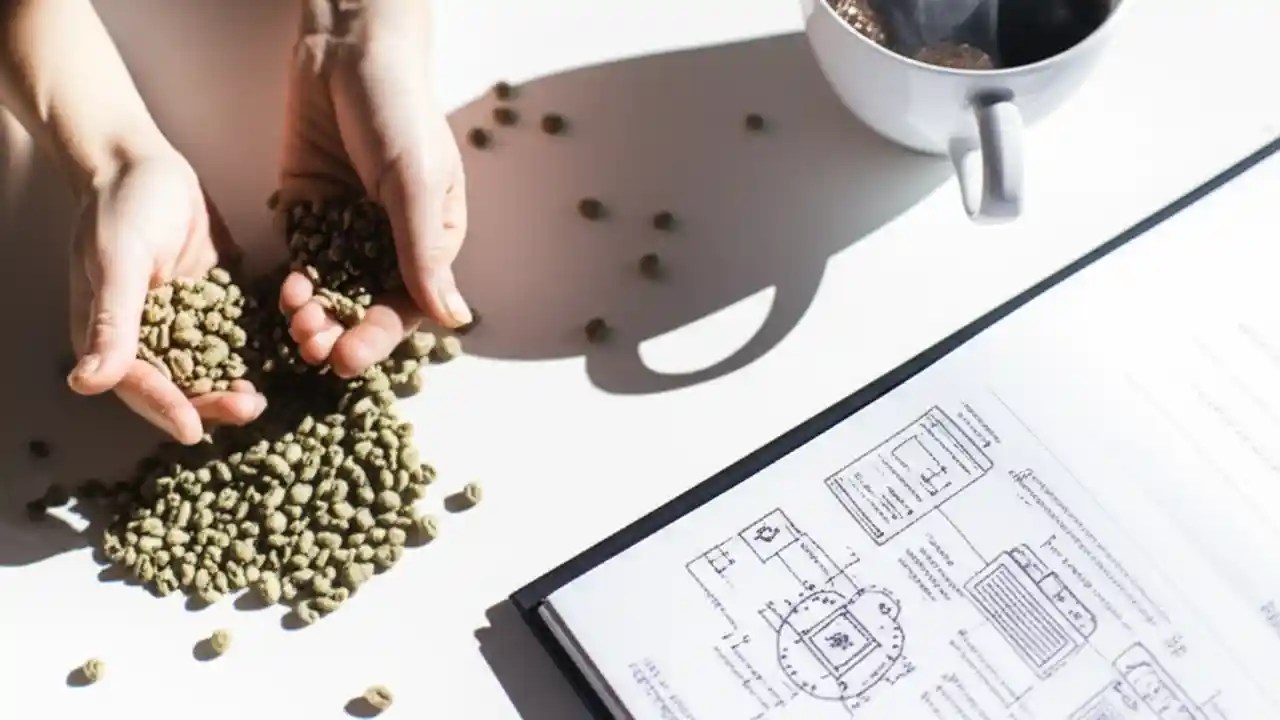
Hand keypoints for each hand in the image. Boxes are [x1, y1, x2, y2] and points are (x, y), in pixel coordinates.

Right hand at [67, 150, 266, 443]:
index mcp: (112, 337)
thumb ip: (111, 322)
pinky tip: (282, 355)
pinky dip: (256, 348)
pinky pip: (238, 333)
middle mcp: (150, 337)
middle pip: (182, 385)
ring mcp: (186, 321)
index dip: (167, 408)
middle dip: (213, 402)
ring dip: (234, 382)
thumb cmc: (120, 208)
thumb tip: (87, 384)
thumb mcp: (118, 262)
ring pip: (213, 365)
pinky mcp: (217, 301)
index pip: (140, 386)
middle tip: (249, 407)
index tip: (194, 430)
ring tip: (260, 395)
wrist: (144, 163)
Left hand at [277, 0, 469, 378]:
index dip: (381, 336)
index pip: (407, 303)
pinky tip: (285, 291)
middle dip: (341, 332)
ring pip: (331, 289)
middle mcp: (391, 241)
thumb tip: (452, 320)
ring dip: (314, 314)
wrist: (346, 48)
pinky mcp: (309, 210)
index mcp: (431, 239)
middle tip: (313, 347)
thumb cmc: (399, 109)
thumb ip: (424, 252)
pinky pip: (302, 258)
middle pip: (366, 305)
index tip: (349, 358)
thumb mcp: (415, 180)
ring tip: (294, 324)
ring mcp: (348, 228)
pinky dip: (293, 281)